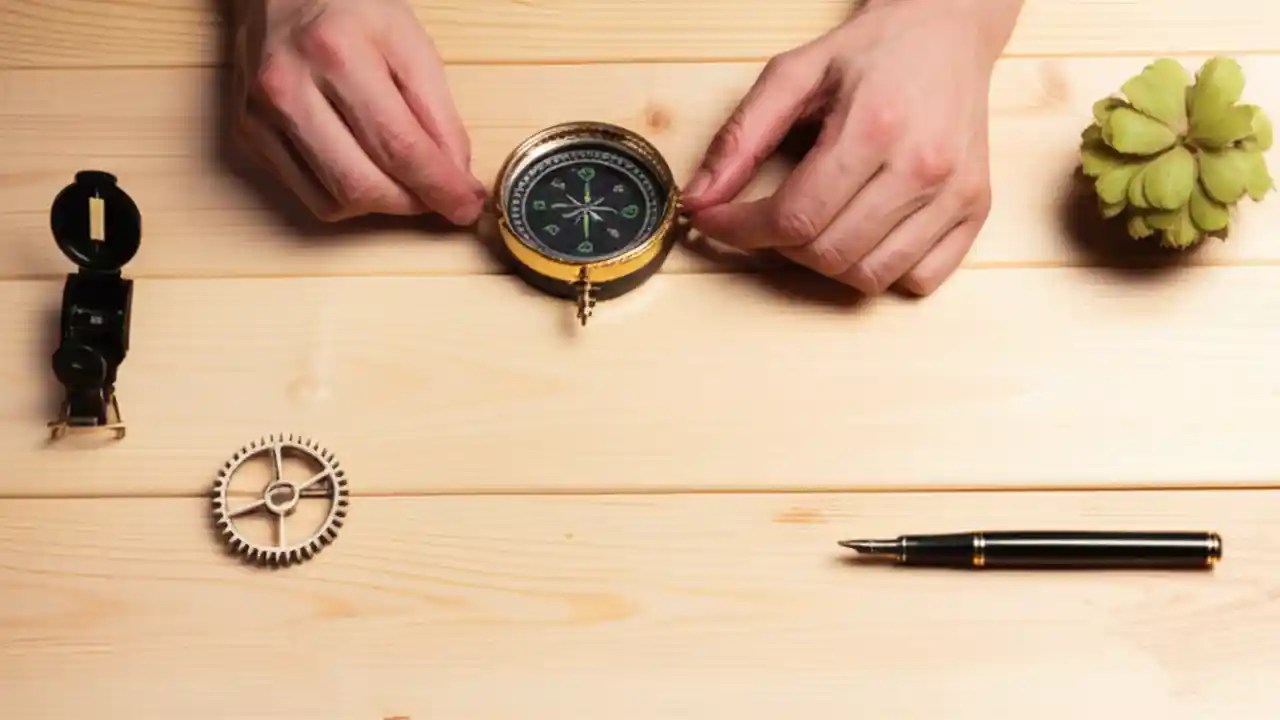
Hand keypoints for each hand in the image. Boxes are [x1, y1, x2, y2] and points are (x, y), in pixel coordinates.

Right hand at [228, 0, 485, 223]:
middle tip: (441, 196)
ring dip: (384, 204)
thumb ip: (438, 112)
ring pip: (336, 201)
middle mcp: (289, 87)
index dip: (440, 186)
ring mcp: (261, 116)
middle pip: (362, 184)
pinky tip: (368, 173)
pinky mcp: (249, 136)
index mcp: (336, 52)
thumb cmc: (350, 10)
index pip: (398, 145)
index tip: (467, 205)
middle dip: (414, 203)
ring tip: (405, 180)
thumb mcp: (410, 42)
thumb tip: (454, 176)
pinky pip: (310, 197)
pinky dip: (350, 199)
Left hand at [681, 0, 1022, 295]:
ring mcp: (956, 193)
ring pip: (870, 277)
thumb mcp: (793, 75)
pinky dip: (882, 271)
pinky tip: (865, 232)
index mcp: (873, 127)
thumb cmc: (870, 52)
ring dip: (826, 263)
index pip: (794, 216)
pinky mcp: (977, 210)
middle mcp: (922, 166)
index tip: (713, 222)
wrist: (946, 32)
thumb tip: (699, 199)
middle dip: (779, 246)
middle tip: (768, 216)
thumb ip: (740, 138)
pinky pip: (919, 280)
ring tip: (817, 222)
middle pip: (828, 253)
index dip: (740, 230)